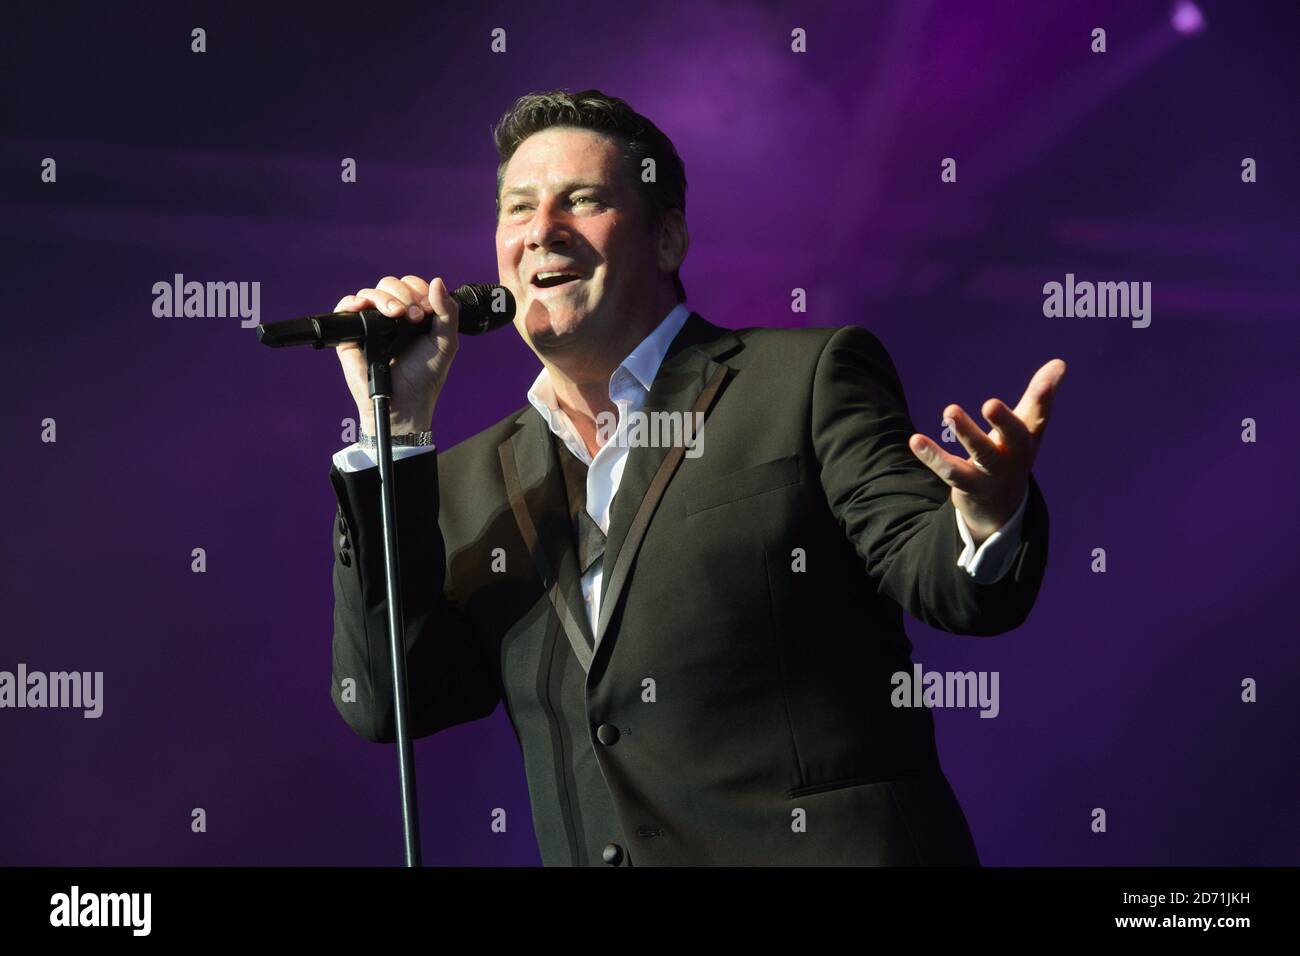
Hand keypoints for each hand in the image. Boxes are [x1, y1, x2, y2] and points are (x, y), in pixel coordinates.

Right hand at [334, 276, 459, 434]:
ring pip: (371, 292)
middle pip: (390, 284)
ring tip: (397, 315)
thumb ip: (447, 312)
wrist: (404, 402)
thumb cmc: (424, 376)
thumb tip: (438, 281)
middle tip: (414, 316)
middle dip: (404, 294)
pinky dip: (352, 302)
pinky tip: (363, 306)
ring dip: (385, 298)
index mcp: (413, 313)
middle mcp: (391, 316)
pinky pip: (345, 307)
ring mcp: (371, 323)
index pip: (412, 285)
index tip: (427, 310)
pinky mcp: (351, 334)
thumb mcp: (445, 342)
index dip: (419, 290)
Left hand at [907, 359, 1066, 542]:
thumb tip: (1060, 362)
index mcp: (1028, 438)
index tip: (1048, 378)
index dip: (1044, 398)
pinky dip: (932, 456)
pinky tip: (916, 440)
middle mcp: (1015, 456)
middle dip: (1004, 422)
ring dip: (966, 432)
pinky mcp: (968, 486)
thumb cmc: (1013, 455)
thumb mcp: (1027, 428)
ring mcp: (993, 474)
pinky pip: (950, 471)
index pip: (1039, 416)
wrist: (1000, 507)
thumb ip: (1038, 397)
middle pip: (1014, 438)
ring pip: (981, 454)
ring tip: (950, 410)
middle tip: (990, 403)